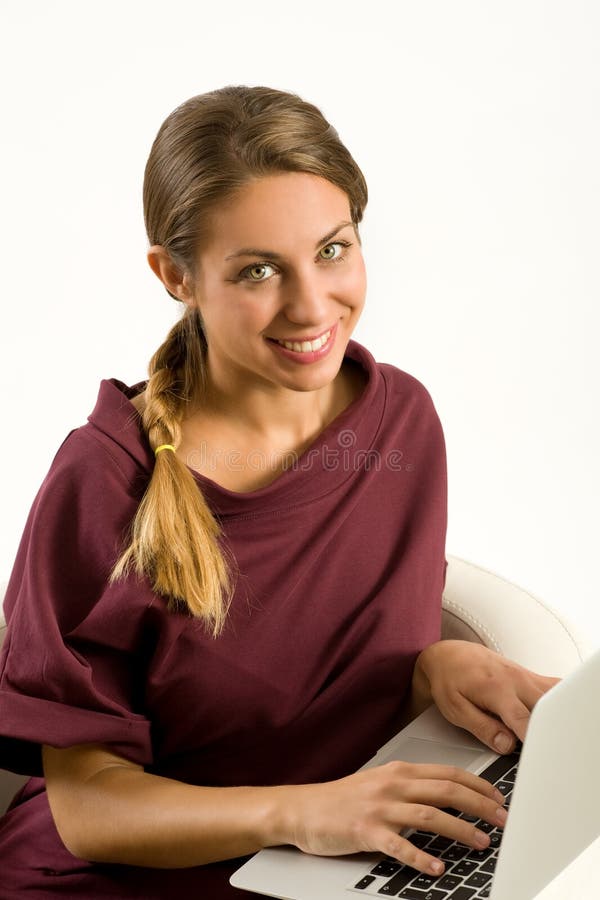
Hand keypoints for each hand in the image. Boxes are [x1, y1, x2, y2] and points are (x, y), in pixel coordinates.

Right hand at [278, 761, 507, 876]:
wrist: (304, 808)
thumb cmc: (345, 799)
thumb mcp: (382, 783)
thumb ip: (412, 787)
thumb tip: (451, 797)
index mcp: (399, 771)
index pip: (448, 774)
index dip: (478, 786)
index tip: (499, 799)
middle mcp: (393, 785)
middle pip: (446, 791)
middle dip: (480, 806)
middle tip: (502, 820)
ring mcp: (379, 808)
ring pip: (430, 815)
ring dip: (460, 830)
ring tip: (481, 843)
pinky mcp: (365, 831)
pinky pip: (399, 845)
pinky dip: (421, 857)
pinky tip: (437, 868)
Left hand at [413, 640, 560, 753]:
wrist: (448, 654)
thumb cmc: (448, 678)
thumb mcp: (455, 708)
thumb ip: (482, 728)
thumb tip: (506, 745)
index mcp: (496, 688)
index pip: (524, 719)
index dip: (533, 741)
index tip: (538, 758)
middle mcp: (515, 679)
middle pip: (547, 708)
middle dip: (549, 731)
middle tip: (546, 753)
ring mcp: (525, 676)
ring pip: (555, 697)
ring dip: (555, 717)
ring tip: (551, 738)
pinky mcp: (529, 676)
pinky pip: (553, 689)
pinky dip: (557, 704)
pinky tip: (554, 719)